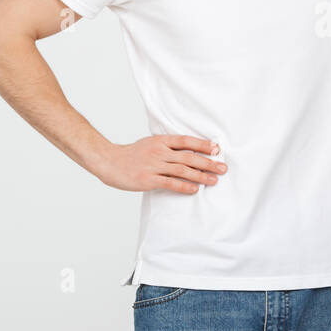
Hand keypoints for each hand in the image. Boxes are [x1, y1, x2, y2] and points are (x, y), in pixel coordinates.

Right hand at [98, 135, 226, 192]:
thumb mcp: (149, 143)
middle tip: (223, 167)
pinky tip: (195, 189)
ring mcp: (153, 166)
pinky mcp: (148, 180)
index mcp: (160, 141)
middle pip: (188, 156)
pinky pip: (170, 183)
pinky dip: (184, 186)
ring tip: (214, 180)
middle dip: (208, 162)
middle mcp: (159, 152)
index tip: (217, 149)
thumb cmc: (130, 154)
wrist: (108, 161)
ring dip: (201, 175)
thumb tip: (188, 149)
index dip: (203, 144)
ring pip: (182, 170)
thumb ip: (167, 145)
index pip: (186, 141)